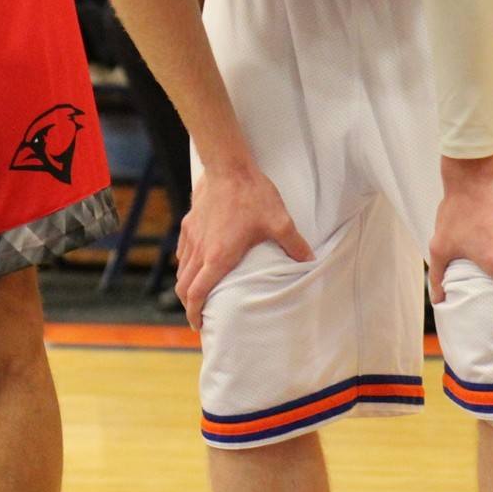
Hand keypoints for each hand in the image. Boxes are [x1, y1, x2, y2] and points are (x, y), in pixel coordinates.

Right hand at [174, 161, 312, 330]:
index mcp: (218, 256)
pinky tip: (196, 262)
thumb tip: (310, 262)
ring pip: (182, 268)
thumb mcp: (279, 222)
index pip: (198, 293)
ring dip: (187, 285)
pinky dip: (186, 263)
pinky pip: (182, 250)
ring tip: (198, 293)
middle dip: (189, 304)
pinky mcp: (189, 222)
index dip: (195, 313)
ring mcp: (192, 235)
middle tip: (199, 315)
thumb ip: (294, 245)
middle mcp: (200, 249)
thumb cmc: (252, 194)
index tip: (199, 325)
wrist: (227, 166)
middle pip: (184, 285)